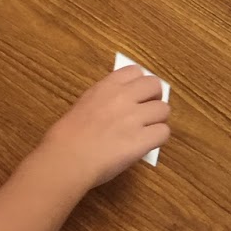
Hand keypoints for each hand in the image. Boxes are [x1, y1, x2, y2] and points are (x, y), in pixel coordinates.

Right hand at [40, 65, 169, 189]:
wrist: (67, 159)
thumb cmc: (67, 137)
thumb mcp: (84, 105)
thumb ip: (105, 100)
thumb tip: (122, 107)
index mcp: (106, 87)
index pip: (136, 71)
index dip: (139, 84)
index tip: (136, 95)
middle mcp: (123, 97)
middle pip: (155, 85)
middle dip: (154, 98)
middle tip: (147, 112)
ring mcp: (134, 117)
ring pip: (164, 110)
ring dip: (158, 120)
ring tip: (147, 131)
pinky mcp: (142, 139)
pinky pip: (164, 132)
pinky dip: (158, 139)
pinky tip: (146, 145)